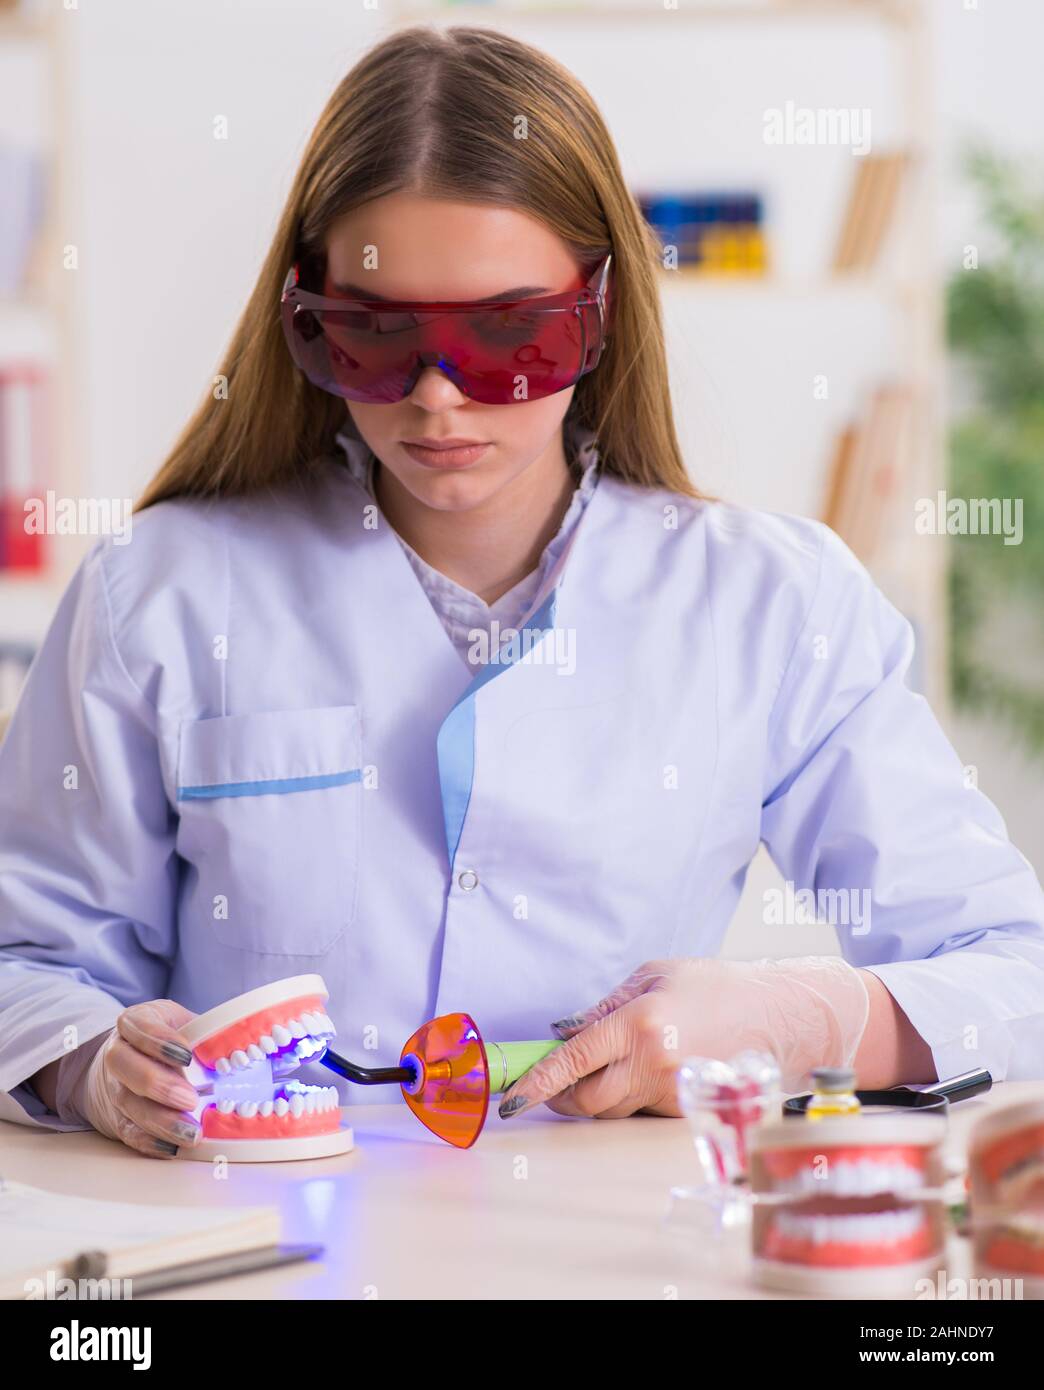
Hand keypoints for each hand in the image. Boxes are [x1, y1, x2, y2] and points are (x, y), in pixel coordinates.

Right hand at [72, 1000, 201, 1157]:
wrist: (128, 1061)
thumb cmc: (168, 1039)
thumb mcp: (184, 1023)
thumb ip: (207, 1033)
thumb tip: (249, 1046)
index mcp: (136, 1021)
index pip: (139, 1026)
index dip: (160, 1041)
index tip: (186, 1055)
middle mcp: (118, 1052)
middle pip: (125, 1065)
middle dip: (159, 1084)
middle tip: (190, 1099)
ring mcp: (114, 1086)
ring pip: (128, 1102)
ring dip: (161, 1120)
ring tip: (191, 1133)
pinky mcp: (117, 1117)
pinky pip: (128, 1131)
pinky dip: (151, 1141)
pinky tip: (173, 1148)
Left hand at [497, 956, 869, 1120]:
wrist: (781, 1015)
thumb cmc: (718, 986)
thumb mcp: (655, 976)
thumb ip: (605, 1006)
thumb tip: (565, 1034)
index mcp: (640, 1024)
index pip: (574, 1062)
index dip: (537, 1083)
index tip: (512, 1096)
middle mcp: (654, 1065)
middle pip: (587, 1100)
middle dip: (563, 1096)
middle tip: (555, 1081)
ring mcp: (673, 1093)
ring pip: (614, 1109)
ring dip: (598, 1094)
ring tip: (610, 1065)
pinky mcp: (688, 1110)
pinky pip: (642, 1110)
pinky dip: (632, 1095)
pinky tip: (648, 1069)